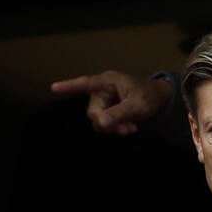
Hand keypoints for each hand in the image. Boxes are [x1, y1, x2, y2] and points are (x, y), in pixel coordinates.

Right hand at [49, 70, 173, 134]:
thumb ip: (119, 113)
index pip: (85, 83)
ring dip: (113, 128)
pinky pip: (104, 124)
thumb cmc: (148, 96)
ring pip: (98, 121)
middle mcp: (102, 90)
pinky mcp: (107, 110)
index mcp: (108, 82)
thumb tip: (100, 122)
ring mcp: (104, 101)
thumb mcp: (137, 105)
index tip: (54, 87)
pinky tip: (129, 127)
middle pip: (93, 112)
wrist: (158, 99)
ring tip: (130, 128)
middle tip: (127, 129)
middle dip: (108, 123)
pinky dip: (115, 128)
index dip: (69, 86)